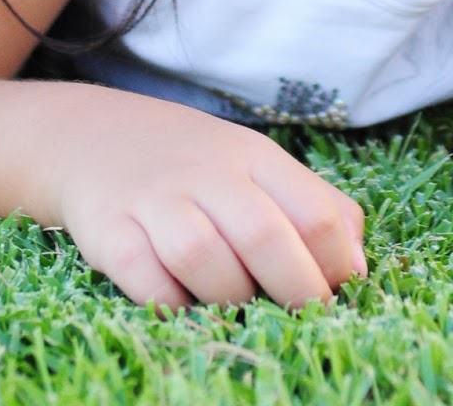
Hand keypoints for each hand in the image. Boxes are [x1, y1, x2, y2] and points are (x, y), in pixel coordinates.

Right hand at [58, 94, 365, 311]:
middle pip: (264, 236)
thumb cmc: (196, 165)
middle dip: (294, 291)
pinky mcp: (111, 230)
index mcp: (255, 157)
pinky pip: (147, 281)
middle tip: (302, 317)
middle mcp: (207, 174)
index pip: (314, 212)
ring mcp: (156, 200)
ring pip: (202, 258)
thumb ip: (316, 207)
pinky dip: (172, 304)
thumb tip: (357, 267)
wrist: (95, 136)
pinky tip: (183, 301)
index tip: (336, 291)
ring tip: (235, 305)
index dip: (335, 266)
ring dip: (229, 298)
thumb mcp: (260, 166)